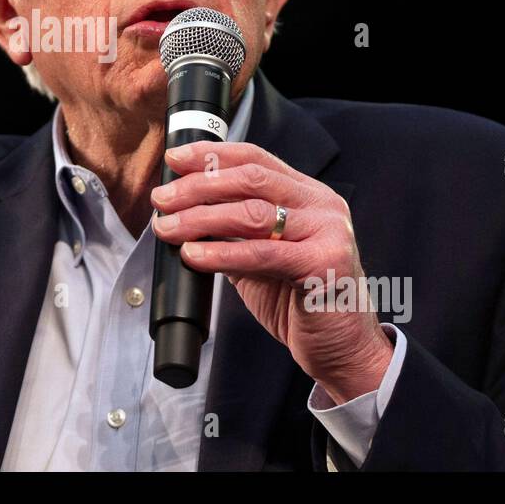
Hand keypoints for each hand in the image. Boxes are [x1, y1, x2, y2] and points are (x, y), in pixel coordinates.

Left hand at [150, 141, 393, 404]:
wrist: (342, 348)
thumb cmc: (301, 302)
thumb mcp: (262, 257)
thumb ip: (233, 232)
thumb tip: (182, 214)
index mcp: (308, 195)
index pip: (256, 159)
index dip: (212, 155)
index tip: (175, 158)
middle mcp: (322, 205)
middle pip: (251, 179)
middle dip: (198, 186)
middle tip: (162, 199)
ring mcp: (328, 232)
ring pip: (252, 213)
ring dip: (200, 218)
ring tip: (167, 227)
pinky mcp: (325, 265)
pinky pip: (262, 253)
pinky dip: (221, 253)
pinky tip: (193, 255)